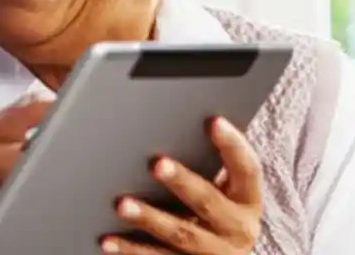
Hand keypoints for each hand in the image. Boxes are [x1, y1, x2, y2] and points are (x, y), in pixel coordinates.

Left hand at [101, 117, 262, 254]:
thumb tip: (174, 113)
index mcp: (247, 199)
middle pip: (208, 202)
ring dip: (150, 218)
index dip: (232, 144)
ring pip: (180, 234)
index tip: (213, 120)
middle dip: (182, 182)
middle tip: (157, 163)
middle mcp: (237, 228)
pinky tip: (107, 240)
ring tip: (122, 204)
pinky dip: (130, 249)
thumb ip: (208, 158)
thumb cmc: (215, 206)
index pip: (247, 168)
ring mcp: (213, 252)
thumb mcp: (225, 187)